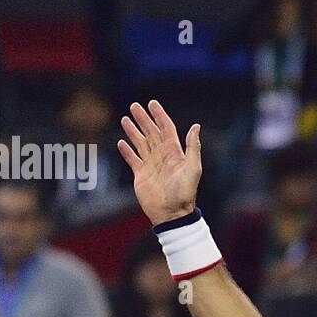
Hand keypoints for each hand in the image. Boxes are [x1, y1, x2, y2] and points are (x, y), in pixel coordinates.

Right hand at [117, 100, 202, 225]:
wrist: (172, 214)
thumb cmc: (184, 192)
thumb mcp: (193, 168)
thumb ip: (193, 147)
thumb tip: (196, 126)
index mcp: (174, 152)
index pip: (166, 128)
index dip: (159, 115)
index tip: (152, 103)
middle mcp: (162, 156)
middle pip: (151, 132)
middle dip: (143, 119)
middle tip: (134, 106)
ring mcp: (150, 165)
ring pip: (140, 143)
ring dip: (133, 130)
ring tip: (125, 118)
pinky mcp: (140, 175)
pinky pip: (132, 159)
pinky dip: (126, 151)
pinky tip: (121, 142)